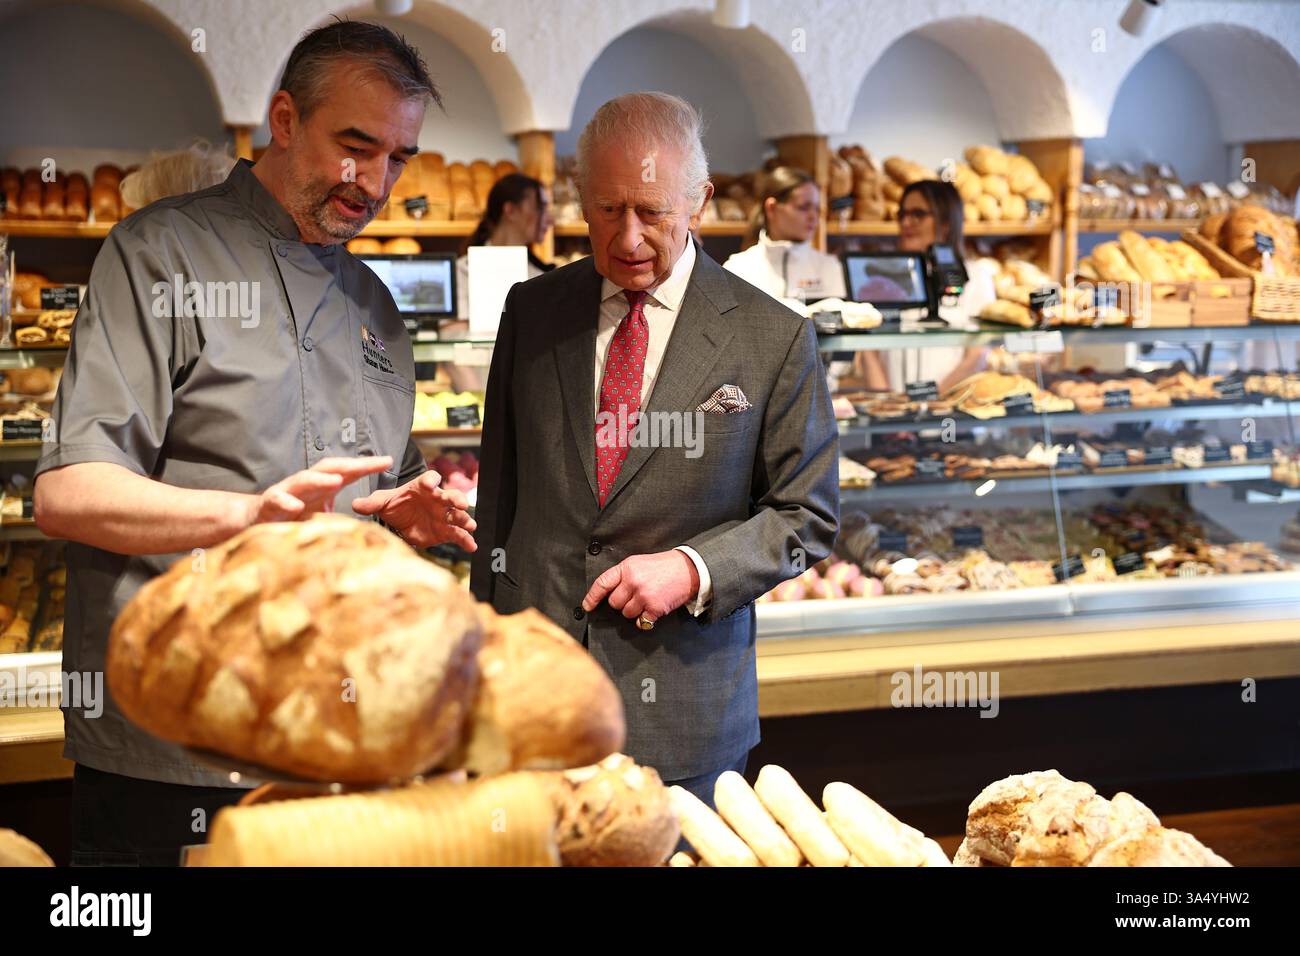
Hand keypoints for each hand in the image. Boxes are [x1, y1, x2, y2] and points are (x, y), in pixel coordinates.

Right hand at [250, 456, 392, 523]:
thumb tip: (367, 526)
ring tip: (337, 481)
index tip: (388, 461)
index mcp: (322, 485)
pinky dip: (287, 502)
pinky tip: (297, 507)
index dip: (366, 466)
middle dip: (350, 464)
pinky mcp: (270, 503)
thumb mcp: (322, 515)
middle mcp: (307, 483)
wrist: (255, 519)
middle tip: (370, 464)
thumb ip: (341, 516)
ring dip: (320, 479)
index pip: (347, 471)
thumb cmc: (293, 515)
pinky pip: (278, 500)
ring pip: (304, 479)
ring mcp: (287, 490)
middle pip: (329, 468)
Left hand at [351, 470, 476, 550]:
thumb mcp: (382, 502)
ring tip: (471, 526)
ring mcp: (443, 515)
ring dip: (465, 520)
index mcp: (422, 488)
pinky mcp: (445, 531)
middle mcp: (437, 500)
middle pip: (450, 496)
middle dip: (457, 499)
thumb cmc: (394, 506)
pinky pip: (457, 535)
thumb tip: (355, 504)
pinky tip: (472, 546)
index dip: (432, 481)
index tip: (432, 485)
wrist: (401, 522)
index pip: (430, 479)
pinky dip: (466, 540)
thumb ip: (371, 503)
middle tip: (462, 504)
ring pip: (457, 516)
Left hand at [581, 550, 699, 625]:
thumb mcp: (639, 563)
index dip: (592, 597)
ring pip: (627, 614)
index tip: (588, 606)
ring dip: (634, 611)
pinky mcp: (654, 608)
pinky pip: (640, 622)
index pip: (602, 583)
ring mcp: (644, 595)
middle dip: (622, 603)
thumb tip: (608, 594)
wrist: (688, 569)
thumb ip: (623, 576)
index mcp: (627, 568)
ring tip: (646, 600)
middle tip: (634, 596)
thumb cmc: (663, 566)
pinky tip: (651, 610)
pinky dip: (644, 620)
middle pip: (614, 603)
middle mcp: (633, 581)